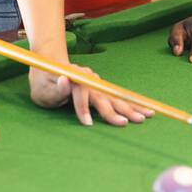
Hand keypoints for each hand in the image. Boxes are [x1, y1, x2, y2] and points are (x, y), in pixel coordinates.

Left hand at [28, 65, 151, 126]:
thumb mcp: (43, 89)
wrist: (50, 68)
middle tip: (128, 122)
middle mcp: (91, 80)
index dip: (84, 108)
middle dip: (117, 110)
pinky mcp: (102, 90)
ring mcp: (98, 84)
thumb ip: (56, 88)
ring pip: (116, 97)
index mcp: (76, 78)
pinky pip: (118, 98)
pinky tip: (145, 110)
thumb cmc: (44, 84)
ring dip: (132, 107)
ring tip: (148, 115)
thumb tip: (66, 80)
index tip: (87, 123)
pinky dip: (132, 104)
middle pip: (105, 95)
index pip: (82, 93)